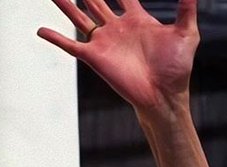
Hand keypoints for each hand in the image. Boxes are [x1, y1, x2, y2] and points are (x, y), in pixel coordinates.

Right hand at [37, 0, 198, 113]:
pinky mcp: (95, 57)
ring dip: (64, 3)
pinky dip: (54, 37)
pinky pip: (70, 44)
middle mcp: (117, 28)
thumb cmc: (177, 70)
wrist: (164, 97)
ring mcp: (105, 42)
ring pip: (78, 15)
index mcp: (137, 19)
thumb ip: (186, 9)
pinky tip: (40, 30)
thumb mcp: (186, 35)